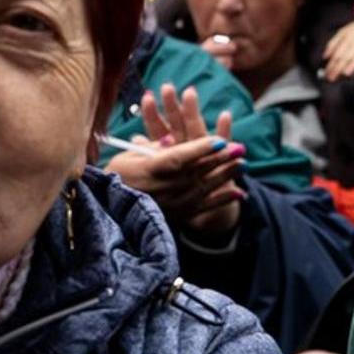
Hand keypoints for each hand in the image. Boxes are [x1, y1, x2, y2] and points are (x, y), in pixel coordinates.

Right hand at [104, 84, 244, 234]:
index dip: (201, 149)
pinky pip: (205, 207)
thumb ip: (153, 148)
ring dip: (227, 175)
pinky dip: (222, 200)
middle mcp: (165, 187)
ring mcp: (174, 202)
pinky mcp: (178, 215)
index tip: (219, 140)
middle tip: (240, 148)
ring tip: (243, 164)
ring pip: (206, 187)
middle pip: (199, 170)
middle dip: (221, 158)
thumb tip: (174, 138)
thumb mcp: (127, 158)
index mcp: (150, 170)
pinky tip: (239, 193)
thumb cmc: (116, 177)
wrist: (110, 210)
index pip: (181, 157)